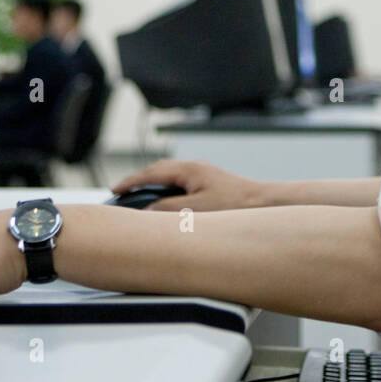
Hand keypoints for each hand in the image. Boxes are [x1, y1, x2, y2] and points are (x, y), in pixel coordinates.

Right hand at [110, 159, 267, 211]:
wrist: (265, 204)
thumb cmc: (236, 206)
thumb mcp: (196, 211)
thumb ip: (168, 211)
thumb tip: (148, 212)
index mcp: (188, 170)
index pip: (150, 173)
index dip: (130, 182)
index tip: (115, 189)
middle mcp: (194, 168)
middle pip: (157, 171)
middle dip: (138, 182)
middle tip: (123, 194)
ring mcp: (203, 174)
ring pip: (169, 177)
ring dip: (153, 186)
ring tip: (141, 199)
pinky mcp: (210, 184)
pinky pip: (180, 183)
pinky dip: (166, 191)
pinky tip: (167, 205)